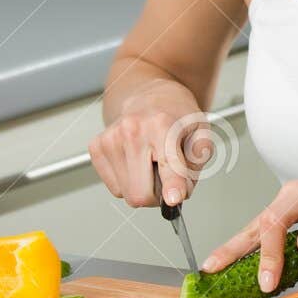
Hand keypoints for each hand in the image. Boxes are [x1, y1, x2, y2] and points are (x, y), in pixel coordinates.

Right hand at [89, 92, 216, 207]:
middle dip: (157, 195)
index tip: (172, 199)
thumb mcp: (201, 134)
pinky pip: (114, 187)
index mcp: (162, 125)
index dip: (172, 186)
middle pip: (141, 193)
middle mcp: (132, 130)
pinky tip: (136, 162)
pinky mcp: (96, 147)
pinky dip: (128, 182)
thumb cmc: (177, 118)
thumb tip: (181, 192)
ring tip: (151, 164)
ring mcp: (110, 139)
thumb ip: (197, 163)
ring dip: (142, 188)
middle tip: (166, 178)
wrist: (151, 98)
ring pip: (126, 194)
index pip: (168, 165)